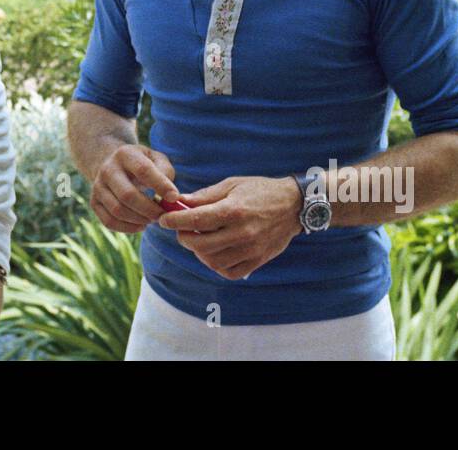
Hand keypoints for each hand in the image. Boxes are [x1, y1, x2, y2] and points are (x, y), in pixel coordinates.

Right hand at [89, 144, 178, 233]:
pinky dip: (128, 228)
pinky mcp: (94, 202)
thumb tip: (171, 196)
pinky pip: (109, 221)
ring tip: (152, 219)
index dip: (160, 185)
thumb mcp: (156, 159)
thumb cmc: (142, 164)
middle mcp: (107, 169)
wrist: (113, 165)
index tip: (174, 197)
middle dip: (149, 209)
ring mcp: (97, 186)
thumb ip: (166, 172)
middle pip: (127, 195)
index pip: (143, 170)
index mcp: (125, 154)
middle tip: (162, 215)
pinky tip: (141, 225)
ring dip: (139, 220)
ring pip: (118, 210)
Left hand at [155, 176, 302, 279]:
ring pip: (212, 261)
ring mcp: (251, 249)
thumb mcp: (231, 185)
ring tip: (198, 240)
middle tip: (182, 230)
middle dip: (184, 237)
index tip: (164, 220)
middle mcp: (242, 232)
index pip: (196, 220)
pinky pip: (230, 271)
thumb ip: (205, 196)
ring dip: (199, 252)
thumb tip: (179, 202)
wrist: (294, 205)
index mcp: (234, 210)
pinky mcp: (258, 260)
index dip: (175, 221)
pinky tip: (214, 253)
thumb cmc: (259, 190)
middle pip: (200, 244)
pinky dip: (217, 265)